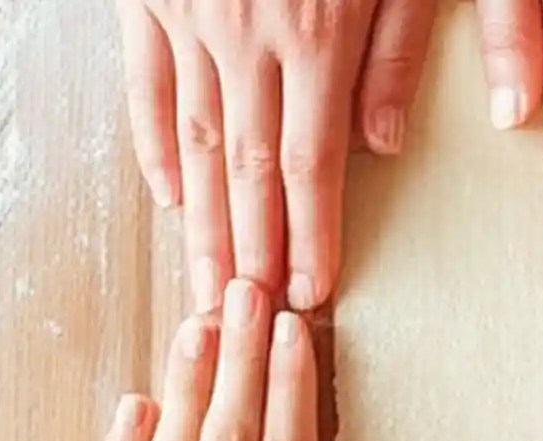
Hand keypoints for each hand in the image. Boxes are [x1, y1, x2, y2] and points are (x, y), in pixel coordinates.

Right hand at [117, 0, 436, 310]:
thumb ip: (397, 46)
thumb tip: (387, 141)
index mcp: (316, 31)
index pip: (311, 164)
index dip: (309, 235)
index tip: (309, 289)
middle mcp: (245, 34)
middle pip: (248, 169)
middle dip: (251, 250)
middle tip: (251, 309)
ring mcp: (191, 17)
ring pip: (196, 141)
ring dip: (203, 220)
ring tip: (209, 281)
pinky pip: (145, 86)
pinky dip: (154, 145)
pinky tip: (170, 195)